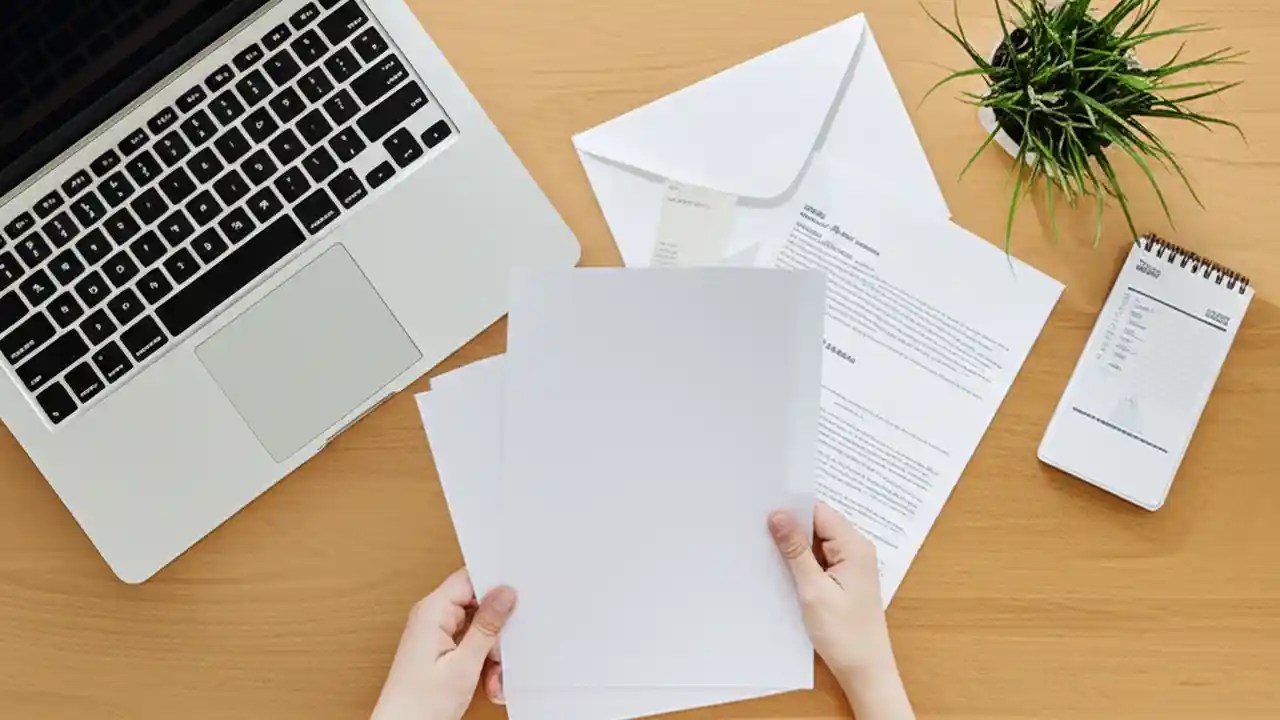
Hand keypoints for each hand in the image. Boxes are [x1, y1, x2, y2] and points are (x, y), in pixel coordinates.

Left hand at [372, 569, 516, 719]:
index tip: (516, 602)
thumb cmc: (418, 705)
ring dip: (492, 653)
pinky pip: (472, 644)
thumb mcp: (463, 665)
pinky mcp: (442, 649)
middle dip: (496, 632)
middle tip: (502, 654)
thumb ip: (486, 627)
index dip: (494, 586)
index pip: (469, 578)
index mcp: (432, 612)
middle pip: (478, 605)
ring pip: (479, 628)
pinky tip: (487, 682)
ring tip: (493, 678)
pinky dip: (483, 662)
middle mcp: (432, 618)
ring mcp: (437, 634)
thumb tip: (504, 593)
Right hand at [769, 503, 913, 719]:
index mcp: (854, 546)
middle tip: (757, 528)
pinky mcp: (845, 578)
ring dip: (795, 547)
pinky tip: (783, 568)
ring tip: (765, 548)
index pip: (819, 512)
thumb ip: (795, 550)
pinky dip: (802, 562)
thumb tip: (778, 514)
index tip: (761, 510)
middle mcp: (856, 549)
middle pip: (818, 524)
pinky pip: (820, 559)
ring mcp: (852, 564)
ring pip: (817, 542)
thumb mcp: (813, 590)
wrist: (865, 670)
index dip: (792, 509)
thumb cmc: (843, 633)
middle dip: (791, 527)